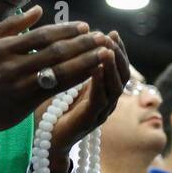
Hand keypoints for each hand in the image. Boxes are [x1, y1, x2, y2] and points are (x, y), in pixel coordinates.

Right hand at [0, 5, 116, 146]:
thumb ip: (11, 25)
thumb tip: (37, 10)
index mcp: (3, 48)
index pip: (41, 35)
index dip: (66, 30)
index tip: (85, 27)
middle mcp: (13, 65)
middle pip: (55, 52)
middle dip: (82, 44)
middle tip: (102, 38)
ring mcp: (21, 84)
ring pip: (59, 71)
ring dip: (85, 62)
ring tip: (104, 54)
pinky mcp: (27, 101)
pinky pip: (57, 88)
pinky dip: (75, 80)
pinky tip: (90, 73)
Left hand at [36, 30, 128, 169]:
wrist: (48, 139)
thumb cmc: (56, 110)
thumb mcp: (69, 83)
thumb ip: (76, 67)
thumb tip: (74, 40)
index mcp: (103, 90)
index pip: (117, 67)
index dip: (117, 49)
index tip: (111, 32)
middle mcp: (108, 100)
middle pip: (122, 75)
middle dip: (118, 55)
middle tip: (110, 38)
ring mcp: (102, 112)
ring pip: (115, 87)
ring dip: (112, 67)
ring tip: (107, 50)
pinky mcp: (90, 120)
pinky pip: (100, 99)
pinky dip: (100, 83)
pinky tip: (97, 69)